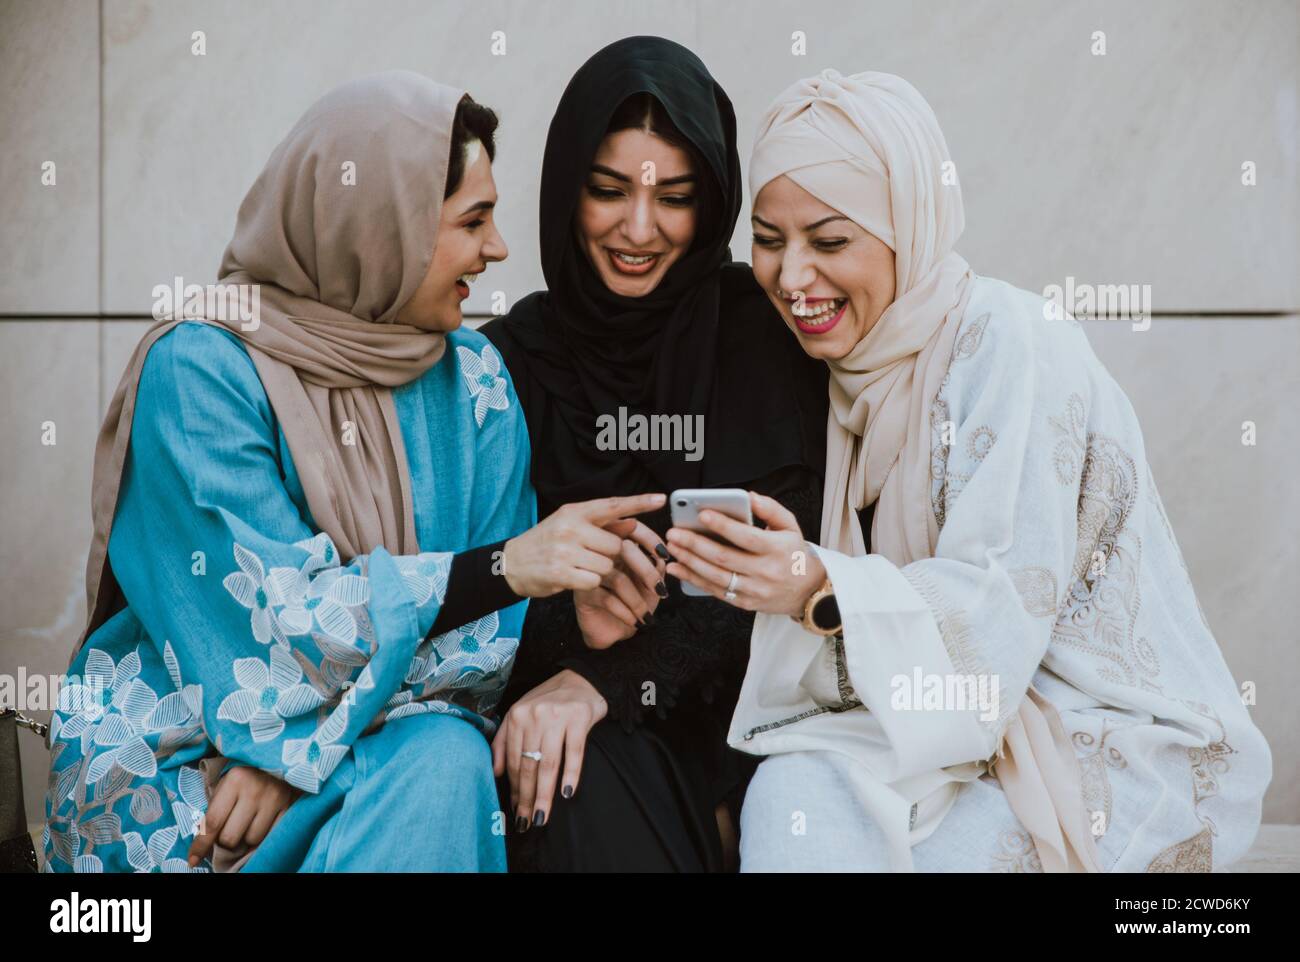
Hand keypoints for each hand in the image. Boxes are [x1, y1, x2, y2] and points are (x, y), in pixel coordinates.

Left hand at [187, 765, 296, 867]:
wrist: (280, 760)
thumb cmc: (247, 777)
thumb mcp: (227, 785)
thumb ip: (215, 811)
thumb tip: (202, 847)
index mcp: (235, 780)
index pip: (213, 822)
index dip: (201, 844)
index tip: (193, 860)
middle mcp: (255, 789)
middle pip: (231, 837)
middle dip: (226, 838)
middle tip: (230, 828)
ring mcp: (275, 799)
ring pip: (251, 840)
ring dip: (247, 837)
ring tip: (250, 822)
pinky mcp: (290, 807)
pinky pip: (271, 837)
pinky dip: (264, 835)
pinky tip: (264, 822)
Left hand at [491, 669, 606, 831]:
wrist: (582, 679)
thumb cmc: (548, 701)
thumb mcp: (521, 714)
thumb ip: (504, 740)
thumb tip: (495, 773)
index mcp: (517, 716)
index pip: (513, 760)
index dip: (514, 788)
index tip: (515, 810)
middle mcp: (534, 716)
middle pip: (529, 765)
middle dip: (526, 797)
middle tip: (526, 821)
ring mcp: (557, 717)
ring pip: (549, 764)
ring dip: (545, 794)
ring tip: (542, 816)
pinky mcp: (579, 719)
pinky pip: (574, 752)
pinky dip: (571, 774)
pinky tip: (567, 793)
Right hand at [501, 493, 665, 597]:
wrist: (511, 564)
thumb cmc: (545, 544)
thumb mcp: (569, 527)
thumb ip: (599, 525)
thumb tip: (632, 523)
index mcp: (574, 512)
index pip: (612, 505)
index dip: (639, 502)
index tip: (661, 499)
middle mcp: (570, 527)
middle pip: (615, 545)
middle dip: (611, 556)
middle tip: (594, 558)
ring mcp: (565, 550)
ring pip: (607, 565)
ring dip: (600, 571)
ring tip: (580, 568)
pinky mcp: (562, 573)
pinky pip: (594, 581)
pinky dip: (589, 583)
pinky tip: (574, 578)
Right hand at [575, 520, 669, 648]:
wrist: (612, 629)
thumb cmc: (633, 601)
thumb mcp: (650, 583)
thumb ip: (656, 565)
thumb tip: (661, 557)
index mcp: (617, 543)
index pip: (631, 528)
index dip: (649, 538)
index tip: (664, 555)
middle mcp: (599, 553)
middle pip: (623, 549)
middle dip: (646, 571)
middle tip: (660, 591)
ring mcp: (588, 571)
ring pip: (617, 578)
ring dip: (637, 601)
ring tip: (647, 616)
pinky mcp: (581, 593)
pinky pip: (607, 598)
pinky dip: (625, 612)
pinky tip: (634, 621)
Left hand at [666, 491, 825, 616]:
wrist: (809, 591)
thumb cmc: (794, 554)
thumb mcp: (791, 527)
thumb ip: (771, 509)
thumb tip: (749, 496)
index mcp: (776, 549)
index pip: (746, 536)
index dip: (723, 525)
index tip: (702, 513)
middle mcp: (765, 572)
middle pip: (724, 557)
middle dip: (695, 544)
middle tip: (674, 532)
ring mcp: (754, 590)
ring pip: (716, 576)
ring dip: (689, 562)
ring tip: (672, 548)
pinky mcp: (745, 603)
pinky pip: (715, 591)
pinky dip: (693, 580)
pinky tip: (678, 568)